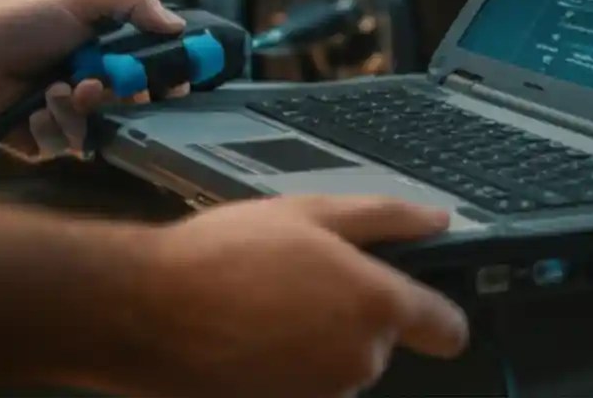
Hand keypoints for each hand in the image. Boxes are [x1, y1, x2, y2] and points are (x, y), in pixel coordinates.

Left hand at [0, 0, 186, 158]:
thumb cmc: (22, 20)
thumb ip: (136, 4)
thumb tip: (179, 27)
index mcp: (109, 57)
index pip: (154, 77)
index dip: (167, 84)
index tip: (172, 85)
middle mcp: (95, 89)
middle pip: (134, 110)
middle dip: (117, 98)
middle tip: (94, 83)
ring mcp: (72, 118)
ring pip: (100, 132)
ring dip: (78, 111)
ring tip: (51, 90)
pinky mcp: (46, 142)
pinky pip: (66, 147)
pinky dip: (52, 126)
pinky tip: (33, 108)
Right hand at [115, 196, 468, 397]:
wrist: (144, 310)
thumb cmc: (224, 255)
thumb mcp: (311, 212)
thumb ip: (387, 218)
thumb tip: (436, 220)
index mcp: (376, 305)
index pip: (448, 328)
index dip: (436, 312)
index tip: (417, 302)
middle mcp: (359, 360)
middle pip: (382, 342)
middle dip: (353, 315)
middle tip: (301, 279)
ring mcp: (322, 394)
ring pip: (340, 365)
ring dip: (316, 341)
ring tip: (266, 305)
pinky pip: (304, 386)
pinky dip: (286, 366)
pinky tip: (250, 337)